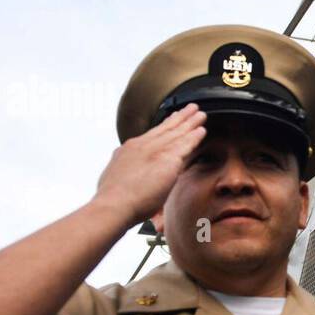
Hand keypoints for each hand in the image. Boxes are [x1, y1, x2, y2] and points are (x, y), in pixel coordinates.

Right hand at [94, 103, 206, 223]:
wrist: (112, 205)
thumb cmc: (113, 202)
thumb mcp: (116, 180)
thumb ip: (129, 175)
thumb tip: (134, 179)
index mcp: (129, 151)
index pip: (151, 135)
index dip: (164, 126)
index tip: (172, 118)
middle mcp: (141, 146)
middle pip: (165, 128)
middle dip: (179, 118)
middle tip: (190, 109)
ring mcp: (153, 151)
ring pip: (176, 133)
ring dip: (190, 123)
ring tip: (200, 114)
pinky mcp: (166, 159)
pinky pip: (184, 144)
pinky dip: (194, 137)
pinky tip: (202, 130)